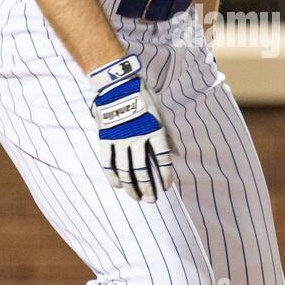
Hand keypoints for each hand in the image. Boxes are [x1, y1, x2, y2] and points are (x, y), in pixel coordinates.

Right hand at [88, 53, 172, 202]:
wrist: (118, 84)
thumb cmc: (143, 98)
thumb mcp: (161, 113)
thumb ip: (169, 135)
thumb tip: (178, 154)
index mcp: (154, 131)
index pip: (163, 160)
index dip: (166, 176)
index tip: (167, 187)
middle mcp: (138, 138)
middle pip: (143, 171)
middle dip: (148, 188)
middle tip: (151, 200)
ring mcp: (120, 139)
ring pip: (125, 171)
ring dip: (131, 187)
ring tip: (136, 197)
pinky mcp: (106, 138)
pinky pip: (108, 163)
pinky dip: (112, 176)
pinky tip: (118, 186)